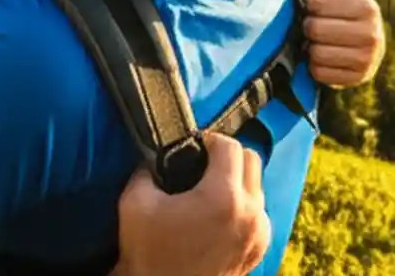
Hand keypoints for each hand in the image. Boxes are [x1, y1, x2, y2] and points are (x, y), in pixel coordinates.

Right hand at [112, 132, 269, 275]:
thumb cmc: (149, 255)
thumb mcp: (134, 203)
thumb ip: (147, 169)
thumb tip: (156, 156)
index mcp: (224, 198)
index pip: (230, 146)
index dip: (209, 140)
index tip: (193, 147)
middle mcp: (250, 213)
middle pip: (251, 160)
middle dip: (227, 156)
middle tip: (201, 164)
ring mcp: (259, 233)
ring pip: (257, 187)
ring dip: (236, 181)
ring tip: (207, 192)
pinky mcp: (259, 249)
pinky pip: (257, 212)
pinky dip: (242, 206)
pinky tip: (216, 216)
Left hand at [303, 0, 385, 87]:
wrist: (367, 46)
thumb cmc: (343, 15)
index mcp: (366, 7)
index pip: (317, 4)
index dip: (308, 6)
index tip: (311, 8)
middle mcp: (371, 33)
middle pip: (315, 29)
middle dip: (307, 28)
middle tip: (310, 28)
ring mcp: (367, 59)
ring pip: (317, 53)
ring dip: (310, 49)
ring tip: (316, 43)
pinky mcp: (358, 79)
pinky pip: (320, 73)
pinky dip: (314, 67)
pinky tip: (322, 60)